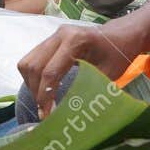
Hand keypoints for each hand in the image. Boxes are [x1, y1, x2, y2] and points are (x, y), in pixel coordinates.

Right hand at [19, 24, 137, 116]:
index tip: (47, 115)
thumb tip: (68, 115)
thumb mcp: (108, 75)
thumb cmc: (118, 54)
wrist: (121, 35)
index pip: (50, 72)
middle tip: (44, 111)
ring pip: (28, 62)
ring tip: (42, 100)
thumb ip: (88, 91)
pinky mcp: (50, 40)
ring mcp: (53, 36)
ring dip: (31, 84)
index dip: (45, 96)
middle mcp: (60, 34)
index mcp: (75, 41)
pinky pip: (31, 59)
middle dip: (36, 92)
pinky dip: (33, 77)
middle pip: (34, 67)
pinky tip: (44, 88)